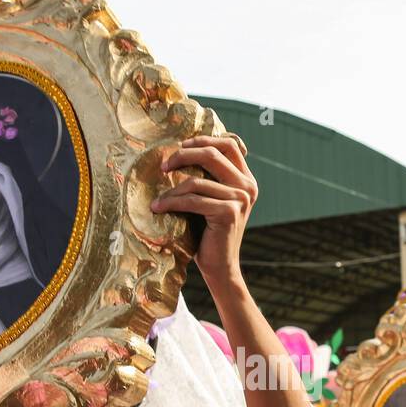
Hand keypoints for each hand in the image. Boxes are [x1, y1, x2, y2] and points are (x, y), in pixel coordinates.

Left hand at [151, 135, 256, 295]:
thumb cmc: (208, 232)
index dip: (202, 140)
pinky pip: (193, 200)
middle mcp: (248, 186)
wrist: (220, 266)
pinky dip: (172, 203)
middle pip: (212, 154)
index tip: (180, 147)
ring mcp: (240, 199)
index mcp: (246, 179)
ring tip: (157, 200)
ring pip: (197, 181)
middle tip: (163, 166)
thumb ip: (208, 177)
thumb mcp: (211, 199)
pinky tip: (158, 209)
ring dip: (171, 189)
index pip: (229, 144)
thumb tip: (179, 150)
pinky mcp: (229, 213)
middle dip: (183, 156)